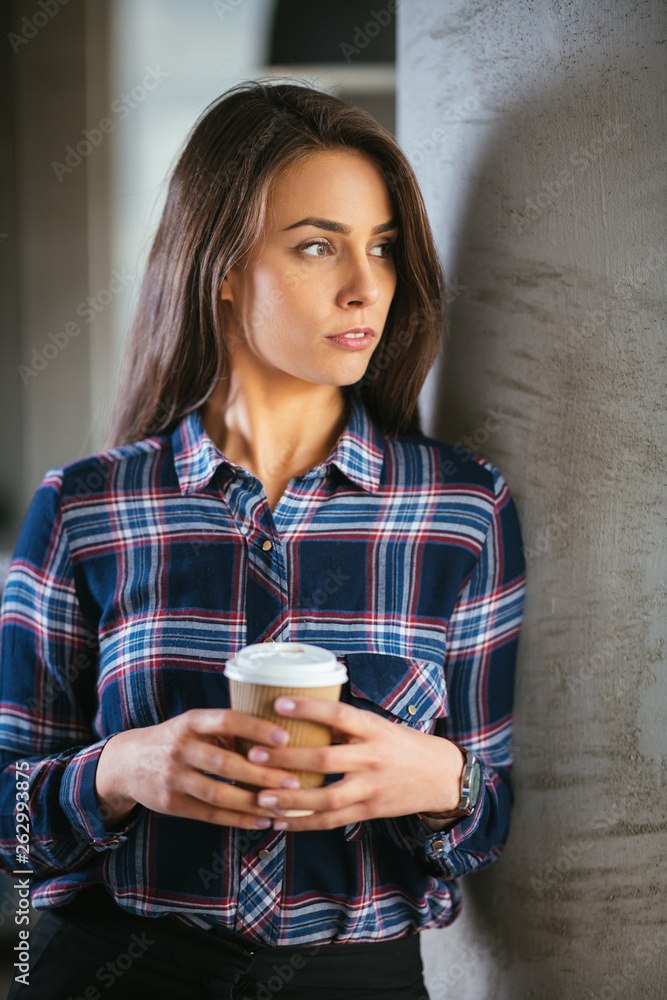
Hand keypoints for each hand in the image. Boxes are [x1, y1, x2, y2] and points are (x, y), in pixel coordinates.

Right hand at [94, 708, 301, 830]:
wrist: (127, 763)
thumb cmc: (177, 739)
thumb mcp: (195, 724)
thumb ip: (228, 729)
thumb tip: (278, 737)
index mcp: (191, 722)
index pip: (227, 720)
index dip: (256, 729)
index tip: (285, 737)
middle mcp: (180, 748)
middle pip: (226, 761)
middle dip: (262, 774)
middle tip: (294, 781)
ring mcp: (173, 778)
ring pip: (218, 793)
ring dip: (253, 802)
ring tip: (282, 806)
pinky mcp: (171, 804)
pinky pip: (209, 814)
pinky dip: (238, 819)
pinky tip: (261, 820)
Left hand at [247, 696, 465, 831]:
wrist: (441, 776)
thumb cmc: (402, 744)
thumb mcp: (378, 727)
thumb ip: (344, 727)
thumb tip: (298, 720)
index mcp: (374, 729)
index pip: (338, 714)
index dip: (308, 709)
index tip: (277, 704)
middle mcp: (373, 758)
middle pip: (325, 759)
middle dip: (286, 758)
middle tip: (253, 754)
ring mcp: (371, 788)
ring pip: (325, 798)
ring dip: (289, 799)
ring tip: (259, 797)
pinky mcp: (369, 811)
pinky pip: (332, 821)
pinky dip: (303, 823)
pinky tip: (279, 822)